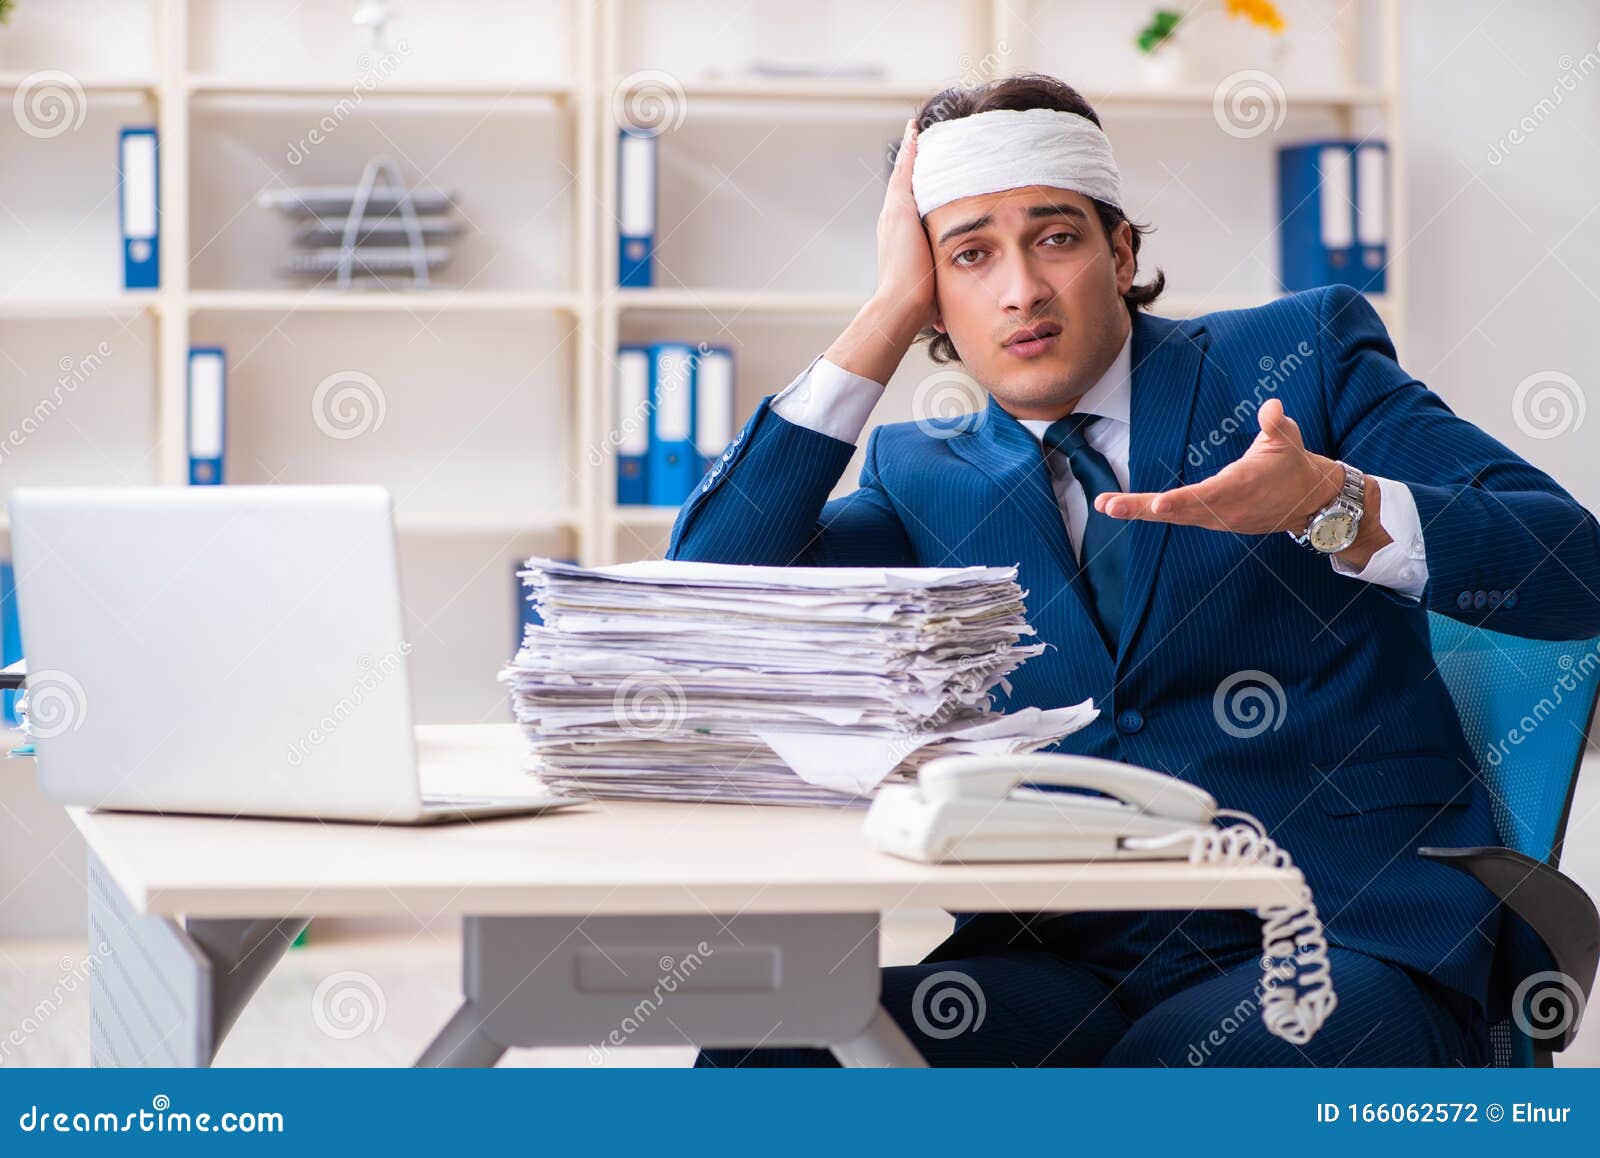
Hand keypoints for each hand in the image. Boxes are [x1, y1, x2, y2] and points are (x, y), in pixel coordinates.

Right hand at [872, 118, 937, 333]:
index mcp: (897, 239)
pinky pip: (906, 171)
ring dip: (911, 151)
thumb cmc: (916, 306)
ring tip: (919, 129)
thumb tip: (942, 325)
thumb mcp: (928, 291)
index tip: (922, 173)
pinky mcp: (900, 208)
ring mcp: (893, 213)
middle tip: (917, 137)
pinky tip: (917, 131)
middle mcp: (890, 222)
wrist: (901, 304)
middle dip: (910, 162)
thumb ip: (934, 296)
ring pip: (903, 174)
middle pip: (901, 184)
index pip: (906, 206)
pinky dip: (911, 151)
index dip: (913, 188)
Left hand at [1095, 398, 1344, 534]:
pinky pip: (1177, 517)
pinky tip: (1123, 508)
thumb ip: (1276, 423)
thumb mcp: (1289, 439)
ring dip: (1138, 511)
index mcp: (1241, 486)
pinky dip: (1150, 513)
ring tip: (1105, 505)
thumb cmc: (1292, 463)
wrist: (1306, 500)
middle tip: (1108, 505)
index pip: (1208, 496)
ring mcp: (1216, 518)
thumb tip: (1271, 407)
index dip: (1182, 501)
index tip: (1158, 504)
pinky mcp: (1211, 520)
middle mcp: (1224, 508)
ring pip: (1173, 516)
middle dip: (1141, 508)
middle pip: (1178, 511)